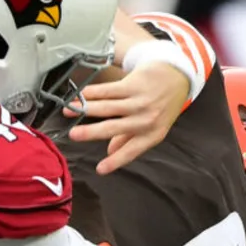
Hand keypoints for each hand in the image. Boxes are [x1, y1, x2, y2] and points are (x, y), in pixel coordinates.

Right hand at [66, 60, 189, 174]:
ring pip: (107, 107)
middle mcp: (147, 119)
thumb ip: (130, 140)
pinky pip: (109, 90)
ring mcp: (140, 101)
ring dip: (85, 108)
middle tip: (73, 135)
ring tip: (68, 110)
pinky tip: (80, 95)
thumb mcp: (152, 127)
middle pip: (114, 128)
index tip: (100, 169)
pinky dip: (92, 92)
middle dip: (91, 132)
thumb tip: (111, 152)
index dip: (115, 161)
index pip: (131, 151)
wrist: (178, 76)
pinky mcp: (134, 84)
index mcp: (152, 135)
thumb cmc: (162, 105)